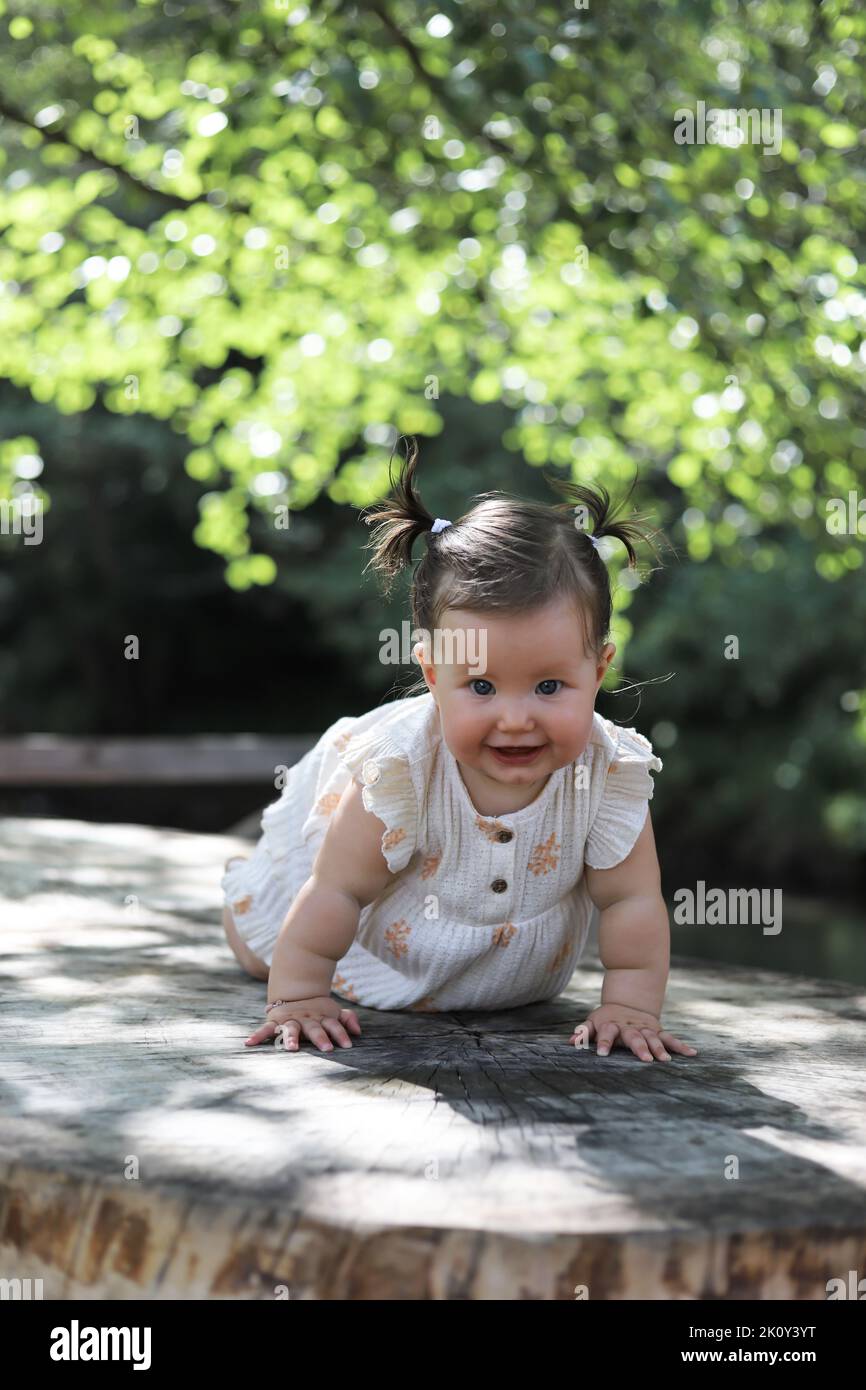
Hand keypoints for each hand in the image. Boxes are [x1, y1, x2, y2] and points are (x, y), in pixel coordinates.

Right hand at [245, 996, 361, 1051]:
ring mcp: (290, 1020)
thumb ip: (347, 1018)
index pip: (334, 1025)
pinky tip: (249, 1043)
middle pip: (315, 1028)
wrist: (296, 991)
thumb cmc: (318, 1010)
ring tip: (291, 1048)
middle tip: (327, 1049)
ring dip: (291, 1038)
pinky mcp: (275, 1021)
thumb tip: (358, 1032)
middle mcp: (306, 1019)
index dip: (341, 1034)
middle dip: (320, 1038)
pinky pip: (266, 1029)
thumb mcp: (334, 1011)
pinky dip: (258, 1035)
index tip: (348, 1045)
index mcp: (321, 1017)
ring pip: (291, 1029)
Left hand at [569, 1003, 696, 1062]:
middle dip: (640, 1048)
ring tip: (666, 1060)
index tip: (601, 1054)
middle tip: (645, 1060)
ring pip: (654, 1038)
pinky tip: (692, 1054)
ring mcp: (645, 1028)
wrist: (629, 1001)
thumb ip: (583, 1032)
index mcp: (612, 1025)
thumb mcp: (593, 1021)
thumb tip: (569, 1043)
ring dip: (660, 1048)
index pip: (606, 1033)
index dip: (603, 1042)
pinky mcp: (658, 1030)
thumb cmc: (607, 1018)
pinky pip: (671, 1038)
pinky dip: (681, 1046)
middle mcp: (630, 1027)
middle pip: (634, 1037)